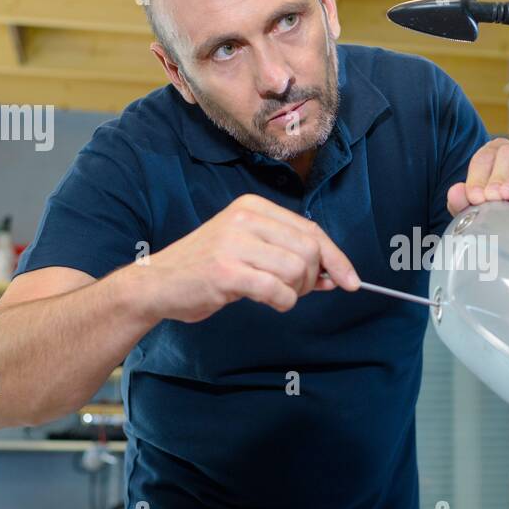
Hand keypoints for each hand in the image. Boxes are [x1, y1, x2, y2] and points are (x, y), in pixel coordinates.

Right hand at [137, 194, 358, 320]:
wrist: (157, 283)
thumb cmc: (206, 269)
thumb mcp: (248, 249)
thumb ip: (289, 255)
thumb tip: (334, 275)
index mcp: (253, 206)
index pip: (311, 230)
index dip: (335, 258)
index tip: (350, 280)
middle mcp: (245, 218)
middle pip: (309, 249)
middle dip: (313, 278)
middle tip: (297, 291)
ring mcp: (234, 243)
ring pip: (297, 269)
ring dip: (296, 292)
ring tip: (277, 295)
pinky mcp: (226, 271)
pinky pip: (277, 290)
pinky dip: (283, 302)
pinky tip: (271, 302)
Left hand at [447, 138, 508, 216]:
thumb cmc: (495, 207)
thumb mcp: (474, 205)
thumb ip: (460, 200)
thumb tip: (455, 192)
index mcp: (496, 154)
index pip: (485, 157)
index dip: (478, 176)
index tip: (474, 197)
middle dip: (498, 176)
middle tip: (490, 197)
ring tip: (507, 196)